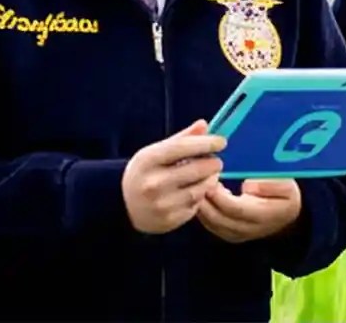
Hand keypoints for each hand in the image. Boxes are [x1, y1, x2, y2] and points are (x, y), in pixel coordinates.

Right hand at [122, 119, 225, 233]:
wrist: (124, 207)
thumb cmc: (146, 173)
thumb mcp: (156, 152)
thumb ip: (181, 139)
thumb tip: (204, 124)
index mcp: (148, 161)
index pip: (182, 148)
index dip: (206, 143)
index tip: (222, 142)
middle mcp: (153, 183)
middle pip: (197, 169)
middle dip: (212, 163)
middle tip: (215, 161)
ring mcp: (161, 204)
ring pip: (201, 189)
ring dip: (211, 180)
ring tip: (209, 175)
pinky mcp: (169, 220)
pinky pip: (196, 205)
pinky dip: (201, 196)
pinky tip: (197, 191)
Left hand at [197, 178, 301, 242]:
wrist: (287, 216)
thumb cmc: (285, 196)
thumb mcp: (287, 186)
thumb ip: (270, 185)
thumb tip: (248, 186)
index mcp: (264, 215)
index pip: (236, 209)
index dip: (220, 196)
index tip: (211, 180)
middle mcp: (248, 229)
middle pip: (219, 218)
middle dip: (206, 200)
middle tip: (199, 181)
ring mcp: (236, 235)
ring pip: (210, 223)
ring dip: (201, 205)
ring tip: (198, 186)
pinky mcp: (228, 235)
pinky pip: (209, 225)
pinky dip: (202, 211)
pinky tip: (201, 197)